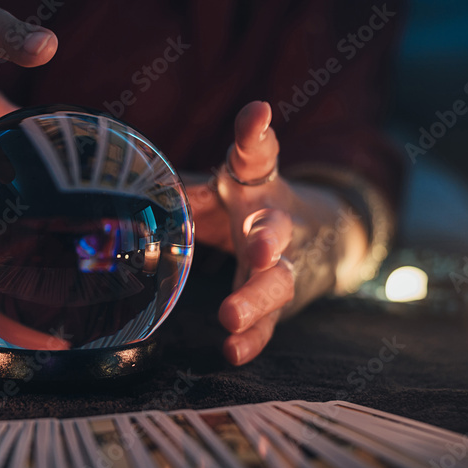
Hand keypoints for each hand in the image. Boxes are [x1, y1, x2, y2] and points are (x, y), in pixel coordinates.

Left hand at [186, 102, 367, 364]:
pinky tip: (232, 352)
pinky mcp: (278, 303)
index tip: (256, 115)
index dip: (256, 135)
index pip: (259, 156)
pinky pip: (267, 326)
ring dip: (255, 299)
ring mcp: (284, 266)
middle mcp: (279, 224)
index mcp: (262, 187)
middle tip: (258, 248)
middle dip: (268, 238)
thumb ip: (193, 185)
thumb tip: (148, 184)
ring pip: (277, 284)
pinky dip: (252, 340)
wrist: (319, 237)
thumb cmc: (253, 205)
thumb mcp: (228, 184)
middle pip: (277, 230)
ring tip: (230, 315)